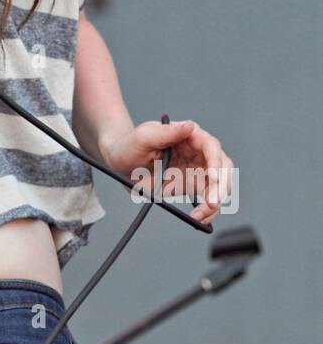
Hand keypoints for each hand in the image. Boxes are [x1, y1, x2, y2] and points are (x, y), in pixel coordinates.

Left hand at [99, 119, 233, 223]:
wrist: (121, 164)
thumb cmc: (130, 145)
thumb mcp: (144, 137)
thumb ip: (167, 132)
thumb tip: (189, 126)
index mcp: (189, 135)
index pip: (211, 146)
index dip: (215, 162)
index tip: (213, 178)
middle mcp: (198, 151)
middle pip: (222, 167)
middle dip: (221, 186)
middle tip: (211, 203)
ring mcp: (198, 169)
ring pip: (220, 184)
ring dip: (216, 201)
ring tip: (201, 214)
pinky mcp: (193, 185)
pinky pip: (209, 199)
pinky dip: (208, 211)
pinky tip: (199, 217)